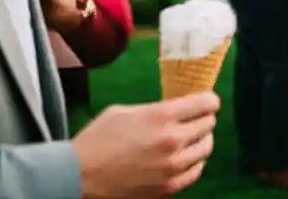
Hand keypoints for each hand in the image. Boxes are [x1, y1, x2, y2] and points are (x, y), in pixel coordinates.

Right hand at [73, 92, 220, 197]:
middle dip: (204, 119)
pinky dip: (194, 162)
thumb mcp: (124, 111)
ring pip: (206, 148)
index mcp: (161, 116)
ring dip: (201, 140)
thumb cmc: (96, 140)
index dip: (209, 100)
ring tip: (191, 139)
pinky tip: (185, 159)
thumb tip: (176, 109)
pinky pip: (196, 171)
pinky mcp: (169, 187)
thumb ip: (155, 109)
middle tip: (196, 119)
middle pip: (208, 124)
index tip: (208, 102)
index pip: (206, 103)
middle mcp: (172, 140)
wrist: (78, 177)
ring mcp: (172, 167)